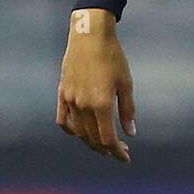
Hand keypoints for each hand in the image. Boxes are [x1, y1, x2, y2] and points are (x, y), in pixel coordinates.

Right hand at [56, 8, 135, 161]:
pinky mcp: (62, 93)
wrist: (90, 36)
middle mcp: (83, 106)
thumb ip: (127, 110)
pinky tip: (80, 133)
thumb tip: (131, 132)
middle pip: (93, 139)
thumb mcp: (125, 83)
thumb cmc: (113, 57)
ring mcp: (70, 100)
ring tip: (103, 144)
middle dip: (107, 149)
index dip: (116, 152)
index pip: (107, 139)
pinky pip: (63, 120)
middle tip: (120, 150)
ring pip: (79, 132)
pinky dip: (71, 130)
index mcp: (101, 104)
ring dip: (91, 142)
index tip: (125, 157)